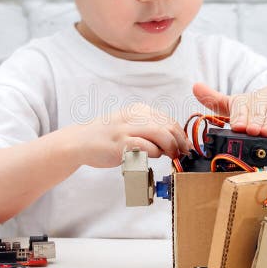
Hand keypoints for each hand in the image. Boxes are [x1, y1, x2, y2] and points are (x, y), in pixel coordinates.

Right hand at [70, 102, 191, 167]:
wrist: (80, 141)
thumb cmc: (107, 136)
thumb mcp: (129, 125)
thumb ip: (148, 130)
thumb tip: (173, 142)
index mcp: (138, 110)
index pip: (168, 120)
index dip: (181, 134)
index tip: (186, 145)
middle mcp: (133, 116)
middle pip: (168, 126)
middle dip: (180, 141)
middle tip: (183, 153)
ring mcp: (126, 129)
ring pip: (161, 134)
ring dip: (171, 147)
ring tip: (172, 156)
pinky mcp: (120, 144)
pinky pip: (146, 147)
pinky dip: (155, 153)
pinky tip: (154, 157)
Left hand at [192, 82, 266, 137]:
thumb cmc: (256, 106)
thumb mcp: (236, 104)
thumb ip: (215, 100)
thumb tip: (194, 86)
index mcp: (245, 100)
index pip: (241, 107)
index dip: (240, 116)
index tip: (238, 126)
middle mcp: (262, 99)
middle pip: (258, 111)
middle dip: (255, 121)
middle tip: (252, 130)